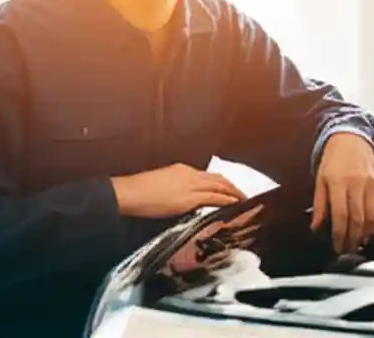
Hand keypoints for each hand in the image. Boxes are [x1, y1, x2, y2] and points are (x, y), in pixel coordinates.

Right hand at [111, 163, 246, 218]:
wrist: (130, 193)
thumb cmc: (139, 191)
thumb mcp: (160, 184)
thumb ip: (174, 188)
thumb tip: (180, 198)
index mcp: (181, 169)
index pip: (206, 175)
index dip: (219, 181)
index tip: (227, 188)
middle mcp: (189, 174)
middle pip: (217, 178)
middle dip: (231, 186)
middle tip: (242, 194)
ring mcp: (190, 186)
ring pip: (219, 186)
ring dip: (233, 193)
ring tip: (243, 199)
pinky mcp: (189, 199)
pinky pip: (214, 198)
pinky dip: (227, 200)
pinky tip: (234, 204)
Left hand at [309, 132, 373, 253]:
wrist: (352, 138)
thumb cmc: (333, 160)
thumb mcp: (320, 179)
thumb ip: (319, 205)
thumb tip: (316, 227)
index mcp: (338, 183)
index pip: (341, 216)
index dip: (340, 236)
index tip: (338, 247)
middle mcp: (356, 184)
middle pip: (358, 220)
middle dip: (353, 239)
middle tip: (348, 248)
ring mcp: (371, 183)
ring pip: (372, 216)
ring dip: (366, 232)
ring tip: (358, 240)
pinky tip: (371, 226)